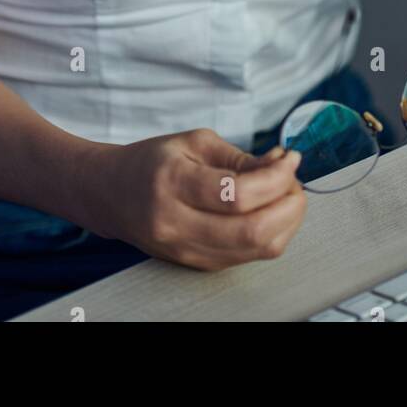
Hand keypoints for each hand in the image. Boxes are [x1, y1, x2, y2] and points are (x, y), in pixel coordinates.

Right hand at [84, 128, 306, 270]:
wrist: (112, 194)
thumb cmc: (152, 162)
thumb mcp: (194, 143)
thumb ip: (240, 157)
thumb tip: (281, 165)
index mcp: (173, 184)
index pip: (237, 195)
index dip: (276, 178)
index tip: (290, 158)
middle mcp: (177, 225)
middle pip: (251, 232)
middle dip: (289, 204)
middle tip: (294, 179)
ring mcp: (186, 251)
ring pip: (255, 250)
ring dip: (285, 221)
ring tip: (286, 193)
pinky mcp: (197, 264)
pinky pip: (246, 257)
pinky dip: (270, 234)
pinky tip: (270, 211)